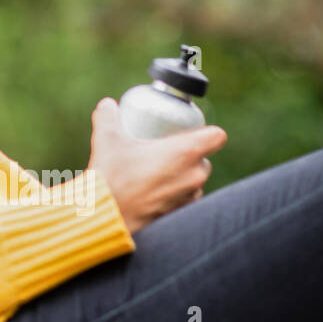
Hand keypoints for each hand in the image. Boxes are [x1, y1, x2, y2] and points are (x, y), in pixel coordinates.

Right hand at [86, 97, 226, 234]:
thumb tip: (108, 104)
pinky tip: (151, 192)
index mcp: (185, 152)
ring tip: (154, 174)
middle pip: (203, 158)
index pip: (217, 136)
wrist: (106, 216)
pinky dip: (173, 194)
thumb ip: (107, 116)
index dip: (205, 132)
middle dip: (186, 155)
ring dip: (180, 176)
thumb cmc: (111, 177)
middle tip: (161, 151)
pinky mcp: (181, 215)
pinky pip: (185, 199)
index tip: (186, 132)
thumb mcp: (105, 139)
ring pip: (194, 180)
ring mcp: (190, 197)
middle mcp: (194, 175)